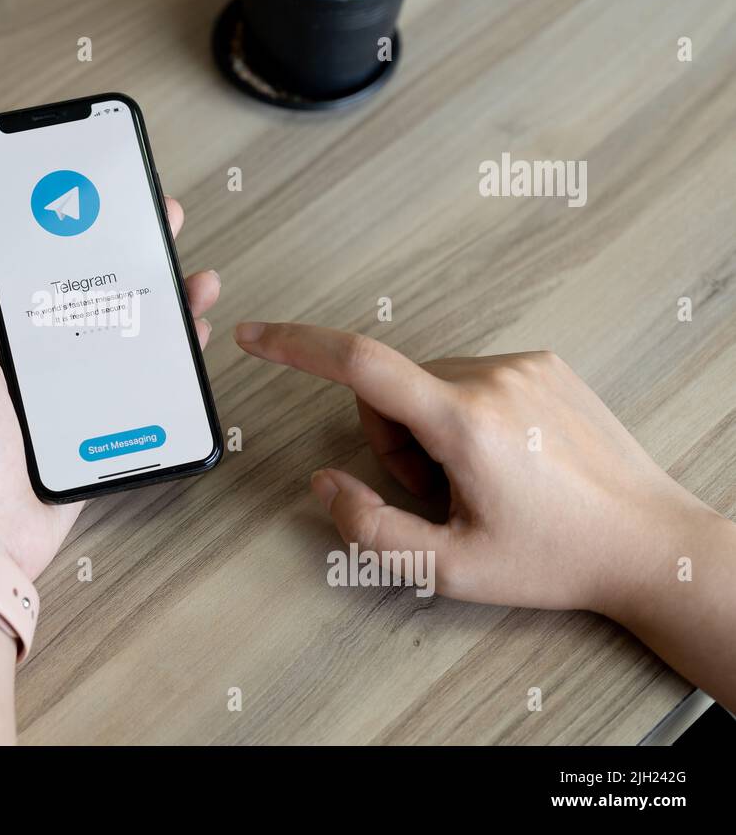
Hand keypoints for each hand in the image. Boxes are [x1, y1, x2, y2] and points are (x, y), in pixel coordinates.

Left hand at [0, 197, 219, 579]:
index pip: (28, 269)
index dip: (62, 232)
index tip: (95, 200)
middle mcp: (24, 359)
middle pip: (82, 294)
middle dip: (122, 256)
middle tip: (158, 222)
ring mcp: (61, 394)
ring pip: (117, 333)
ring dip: (156, 301)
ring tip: (192, 274)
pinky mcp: (93, 427)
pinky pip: (135, 381)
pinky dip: (165, 355)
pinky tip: (191, 331)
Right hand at [233, 322, 722, 617]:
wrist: (651, 544)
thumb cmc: (557, 560)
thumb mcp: (451, 570)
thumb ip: (370, 530)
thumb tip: (325, 485)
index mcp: (464, 424)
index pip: (359, 364)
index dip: (295, 345)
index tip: (254, 336)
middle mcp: (492, 378)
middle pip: (390, 389)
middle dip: (392, 441)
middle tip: (436, 493)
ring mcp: (523, 366)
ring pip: (427, 383)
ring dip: (429, 428)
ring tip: (477, 480)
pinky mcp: (545, 364)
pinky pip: (468, 376)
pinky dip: (463, 413)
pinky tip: (506, 457)